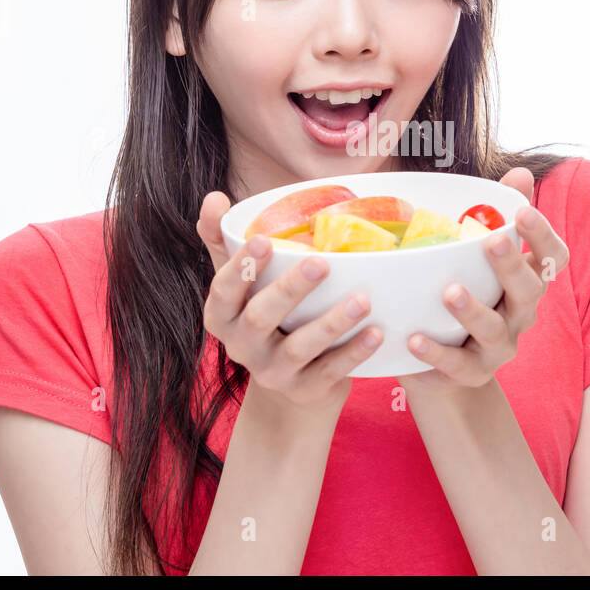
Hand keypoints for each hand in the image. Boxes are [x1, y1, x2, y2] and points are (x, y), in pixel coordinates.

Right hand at [196, 191, 383, 414]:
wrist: (289, 379)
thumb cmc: (265, 313)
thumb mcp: (241, 282)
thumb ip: (224, 241)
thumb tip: (214, 198)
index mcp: (221, 317)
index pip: (222, 292)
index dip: (241, 268)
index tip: (264, 240)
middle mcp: (241, 348)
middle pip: (260, 319)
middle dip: (289, 290)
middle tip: (320, 263)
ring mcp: (273, 373)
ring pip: (299, 348)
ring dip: (331, 323)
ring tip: (362, 299)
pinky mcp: (305, 391)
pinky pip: (330, 372)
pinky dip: (353, 354)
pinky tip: (376, 332)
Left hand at [395, 167, 569, 396]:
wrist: (443, 362)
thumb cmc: (464, 291)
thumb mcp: (475, 255)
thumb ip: (497, 214)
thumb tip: (522, 172)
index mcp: (527, 281)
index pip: (553, 258)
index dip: (543, 235)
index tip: (523, 210)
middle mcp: (521, 314)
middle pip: (529, 291)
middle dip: (512, 266)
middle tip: (490, 241)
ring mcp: (499, 347)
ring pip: (495, 330)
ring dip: (473, 311)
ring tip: (449, 292)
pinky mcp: (471, 373)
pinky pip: (457, 365)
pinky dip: (436, 353)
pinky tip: (414, 338)